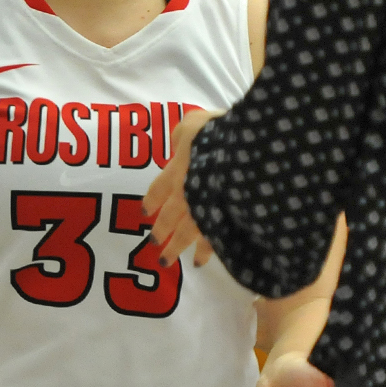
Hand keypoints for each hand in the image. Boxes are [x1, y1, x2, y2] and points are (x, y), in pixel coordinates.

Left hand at [144, 108, 222, 265]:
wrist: (240, 156)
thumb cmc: (215, 135)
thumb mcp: (194, 124)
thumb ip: (185, 134)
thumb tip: (179, 141)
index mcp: (177, 171)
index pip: (158, 189)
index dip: (151, 200)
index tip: (145, 212)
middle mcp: (185, 196)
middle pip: (168, 218)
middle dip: (160, 231)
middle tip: (153, 243)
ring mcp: (203, 212)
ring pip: (184, 235)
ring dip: (175, 248)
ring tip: (166, 261)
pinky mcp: (222, 223)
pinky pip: (211, 241)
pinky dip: (205, 252)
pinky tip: (200, 261)